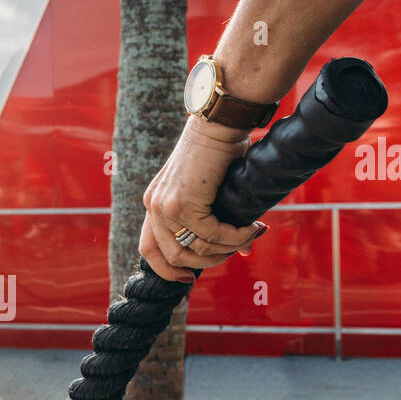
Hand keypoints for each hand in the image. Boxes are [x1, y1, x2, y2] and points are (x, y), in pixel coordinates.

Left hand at [139, 115, 268, 283]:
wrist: (220, 122)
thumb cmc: (221, 150)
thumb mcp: (214, 192)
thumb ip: (219, 221)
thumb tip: (242, 251)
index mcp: (155, 201)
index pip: (149, 249)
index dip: (166, 270)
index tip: (188, 278)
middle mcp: (154, 204)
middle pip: (173, 256)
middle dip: (208, 261)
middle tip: (235, 252)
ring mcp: (165, 204)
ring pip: (195, 248)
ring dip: (226, 249)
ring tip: (249, 236)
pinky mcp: (184, 202)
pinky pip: (212, 234)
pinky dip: (235, 236)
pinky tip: (251, 227)